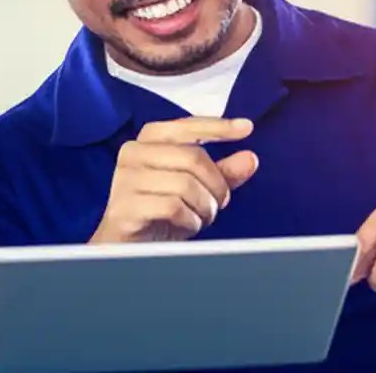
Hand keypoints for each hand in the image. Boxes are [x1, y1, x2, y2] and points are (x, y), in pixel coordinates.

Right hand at [90, 117, 259, 243]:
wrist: (128, 249)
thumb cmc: (159, 214)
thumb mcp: (196, 190)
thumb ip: (221, 173)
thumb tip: (250, 158)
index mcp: (147, 141)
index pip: (185, 125)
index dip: (217, 126)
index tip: (246, 128)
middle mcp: (133, 154)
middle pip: (193, 158)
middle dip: (216, 185)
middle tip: (218, 204)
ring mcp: (125, 180)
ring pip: (186, 184)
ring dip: (204, 207)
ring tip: (199, 217)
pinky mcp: (125, 207)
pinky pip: (173, 207)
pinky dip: (189, 220)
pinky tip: (185, 225)